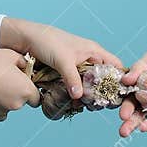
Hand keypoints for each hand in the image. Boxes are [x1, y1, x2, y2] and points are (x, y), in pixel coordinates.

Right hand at [0, 48, 40, 120]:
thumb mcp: (11, 55)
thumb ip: (23, 63)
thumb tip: (26, 67)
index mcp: (25, 91)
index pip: (36, 98)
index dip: (31, 90)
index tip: (24, 83)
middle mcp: (16, 105)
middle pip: (22, 102)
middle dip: (17, 93)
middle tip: (6, 80)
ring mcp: (1, 111)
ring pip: (8, 107)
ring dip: (5, 100)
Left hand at [4, 18, 122, 101]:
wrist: (26, 39)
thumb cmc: (48, 41)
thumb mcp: (63, 60)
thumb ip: (72, 78)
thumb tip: (80, 97)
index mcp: (94, 51)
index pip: (115, 65)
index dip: (120, 79)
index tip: (119, 95)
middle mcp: (88, 59)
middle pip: (103, 79)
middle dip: (102, 93)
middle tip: (99, 106)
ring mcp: (77, 67)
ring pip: (88, 84)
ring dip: (87, 95)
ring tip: (85, 107)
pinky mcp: (66, 74)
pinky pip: (75, 86)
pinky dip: (75, 94)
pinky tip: (73, 103)